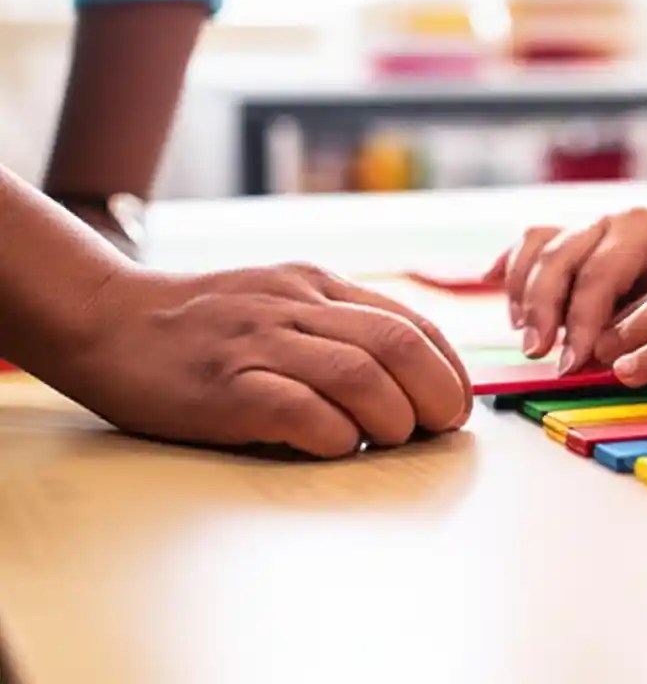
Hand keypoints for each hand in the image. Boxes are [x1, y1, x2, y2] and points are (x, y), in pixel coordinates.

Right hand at [54, 263, 471, 457]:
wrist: (105, 319)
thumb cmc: (205, 328)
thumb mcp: (282, 303)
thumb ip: (339, 326)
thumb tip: (412, 379)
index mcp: (318, 285)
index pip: (413, 323)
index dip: (450, 369)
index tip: (456, 405)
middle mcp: (295, 306)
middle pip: (399, 346)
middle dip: (437, 395)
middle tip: (440, 428)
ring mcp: (259, 343)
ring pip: (361, 376)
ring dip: (392, 419)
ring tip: (388, 439)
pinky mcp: (225, 387)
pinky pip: (302, 411)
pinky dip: (335, 435)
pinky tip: (336, 445)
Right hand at [485, 209, 646, 373]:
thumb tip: (605, 357)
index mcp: (642, 228)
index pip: (599, 275)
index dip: (581, 322)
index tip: (569, 365)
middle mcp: (608, 221)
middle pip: (559, 258)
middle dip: (543, 310)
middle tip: (537, 354)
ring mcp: (586, 226)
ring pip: (537, 247)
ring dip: (522, 292)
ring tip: (524, 335)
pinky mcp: (569, 239)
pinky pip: (529, 244)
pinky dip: (510, 264)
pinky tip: (490, 281)